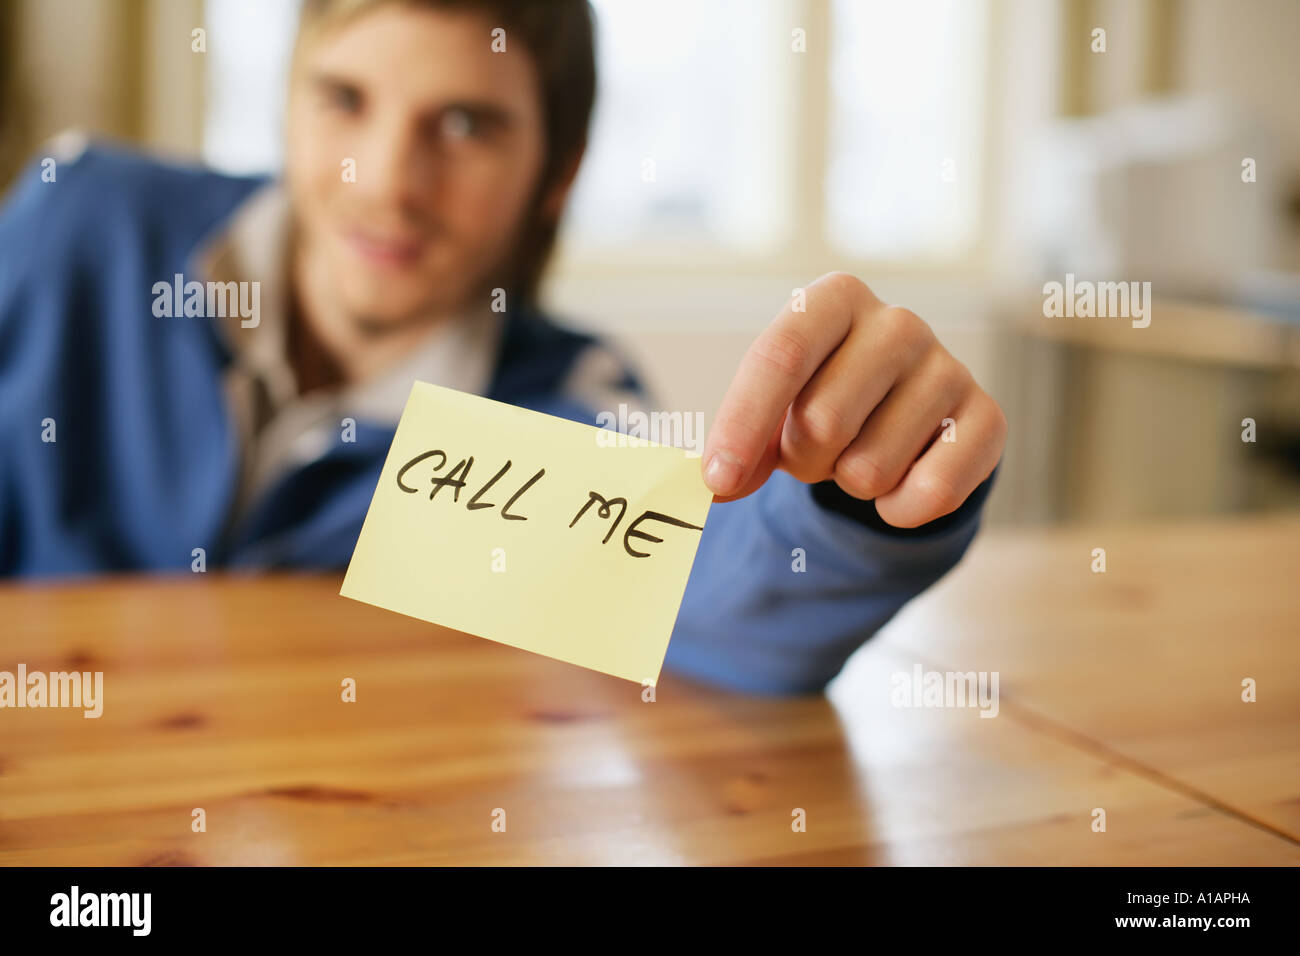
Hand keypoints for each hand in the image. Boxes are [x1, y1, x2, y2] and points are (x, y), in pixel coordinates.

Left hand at [701, 272, 1005, 527]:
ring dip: (850, 484)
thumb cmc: (820, 398)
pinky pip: (931, 492)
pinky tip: (901, 480)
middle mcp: (898, 324)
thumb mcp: (770, 409)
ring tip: (860, 452)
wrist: (899, 409)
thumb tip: (714, 484)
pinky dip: (899, 508)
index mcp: (834, 300)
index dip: (742, 424)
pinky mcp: (986, 419)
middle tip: (813, 450)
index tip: (718, 480)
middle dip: (802, 461)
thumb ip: (738, 444)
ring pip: (870, 469)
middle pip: (821, 422)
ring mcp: (949, 369)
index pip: (780, 357)